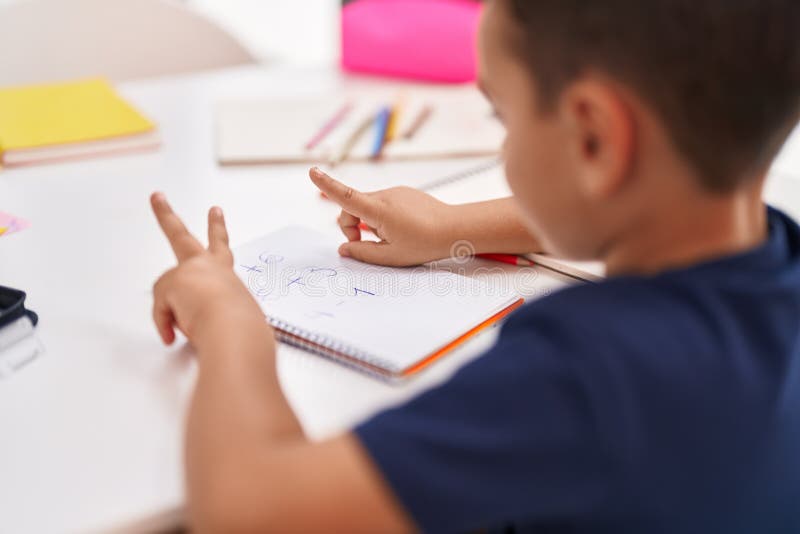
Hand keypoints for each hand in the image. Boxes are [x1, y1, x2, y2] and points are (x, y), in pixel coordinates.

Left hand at [150, 193, 266, 347]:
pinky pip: (162, 311)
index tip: (215, 212)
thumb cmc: (239, 325)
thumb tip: (185, 321)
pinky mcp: (173, 281)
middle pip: (181, 235)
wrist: (234, 327)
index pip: (220, 247)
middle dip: (166, 215)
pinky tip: (174, 332)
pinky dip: (167, 323)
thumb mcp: (229, 316)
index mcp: (225, 272)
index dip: (216, 229)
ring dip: (165, 306)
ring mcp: (189, 271)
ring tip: (166, 272)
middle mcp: (208, 265)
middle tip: (157, 197)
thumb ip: (208, 312)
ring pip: (165, 287)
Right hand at [309, 167, 458, 265]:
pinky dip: (383, 217)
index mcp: (379, 211)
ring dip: (370, 223)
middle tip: (367, 245)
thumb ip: (362, 253)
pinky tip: (403, 229)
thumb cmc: (425, 244)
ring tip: (394, 238)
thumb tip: (343, 250)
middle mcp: (385, 196)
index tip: (312, 172)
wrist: (455, 228)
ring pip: (368, 207)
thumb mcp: (390, 257)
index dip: (326, 185)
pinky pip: (383, 204)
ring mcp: (395, 192)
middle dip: (352, 226)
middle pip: (352, 207)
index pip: (346, 197)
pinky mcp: (403, 193)